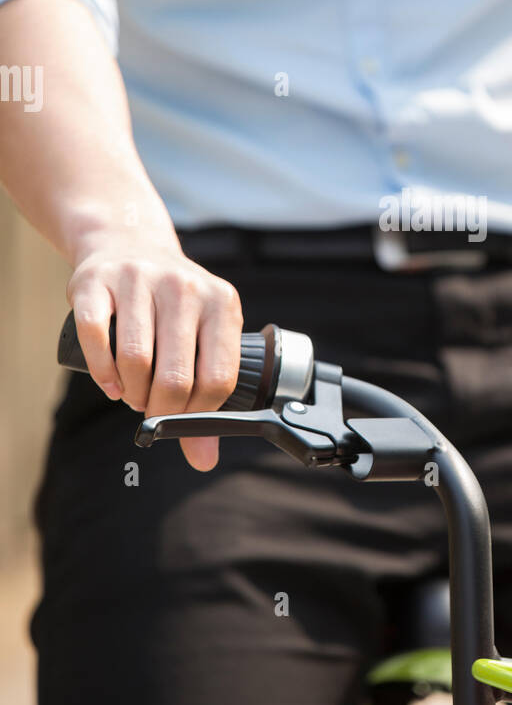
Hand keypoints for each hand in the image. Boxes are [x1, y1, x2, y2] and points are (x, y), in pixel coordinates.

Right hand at [67, 233, 242, 470]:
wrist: (129, 245)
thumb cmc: (172, 305)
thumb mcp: (203, 337)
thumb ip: (207, 397)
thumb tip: (203, 460)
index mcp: (222, 304)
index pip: (218, 379)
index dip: (197, 412)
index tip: (181, 417)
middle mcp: (184, 288)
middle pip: (176, 377)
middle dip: (161, 409)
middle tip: (151, 408)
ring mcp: (139, 280)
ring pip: (136, 361)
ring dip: (131, 393)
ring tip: (132, 393)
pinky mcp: (96, 282)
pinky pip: (97, 339)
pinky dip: (102, 373)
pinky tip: (110, 382)